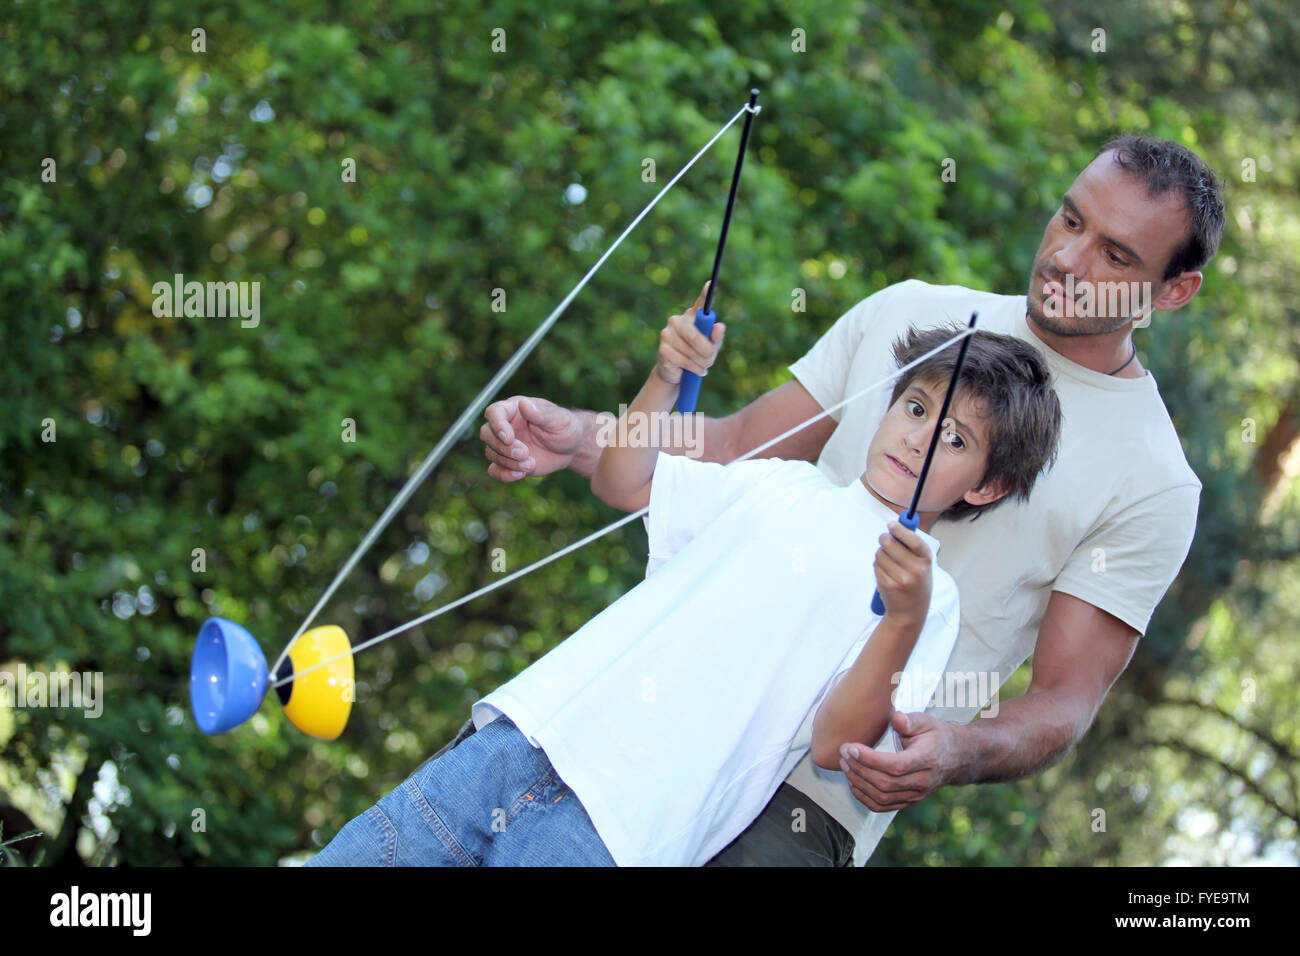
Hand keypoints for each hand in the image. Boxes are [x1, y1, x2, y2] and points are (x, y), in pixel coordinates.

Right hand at [480, 396, 583, 481]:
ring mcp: (504, 445)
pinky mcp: (507, 462)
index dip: (497, 425)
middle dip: (503, 447)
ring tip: (531, 464)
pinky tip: (520, 474)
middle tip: (525, 453)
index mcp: (514, 409)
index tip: (509, 438)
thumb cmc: (564, 427)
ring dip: (508, 462)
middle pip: (486, 434)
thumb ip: (541, 413)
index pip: (494, 412)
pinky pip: (494, 470)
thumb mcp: (559, 419)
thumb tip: (524, 404)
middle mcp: (505, 426)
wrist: (569, 448)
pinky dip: (504, 475)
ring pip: (491, 453)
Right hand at [655, 281, 725, 384]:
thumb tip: (720, 327)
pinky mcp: (662, 349)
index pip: (700, 303)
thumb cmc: (696, 356)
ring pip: (692, 351)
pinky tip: (694, 370)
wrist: (676, 373)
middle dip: (708, 352)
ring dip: (702, 363)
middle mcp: (676, 320)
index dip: (706, 294)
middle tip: (711, 361)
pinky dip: (694, 368)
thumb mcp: (711, 348)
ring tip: (702, 366)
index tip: (711, 284)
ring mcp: (666, 333)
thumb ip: (716, 338)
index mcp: (692, 316)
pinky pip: (684, 360)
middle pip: (696, 336)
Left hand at [838, 710, 961, 811]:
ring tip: (845, 764)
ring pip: (882, 797)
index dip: (870, 759)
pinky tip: (853, 782)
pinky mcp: (908, 801)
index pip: (896, 766)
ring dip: (858, 782)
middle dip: (859, 768)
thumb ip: (910, 720)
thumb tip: (896, 718)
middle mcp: (922, 782)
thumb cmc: (936, 736)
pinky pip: (883, 806)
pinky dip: (864, 798)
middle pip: (885, 783)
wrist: (955, 758)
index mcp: (926, 760)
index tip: (850, 747)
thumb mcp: (926, 722)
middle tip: (843, 753)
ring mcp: (915, 795)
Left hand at [873, 520, 931, 628]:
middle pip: (891, 544)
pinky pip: (876, 566)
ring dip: (880, 555)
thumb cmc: (916, 586)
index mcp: (926, 561)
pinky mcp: (888, 585)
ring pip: (880, 554)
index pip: (913, 540)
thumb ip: (912, 549)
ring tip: (888, 563)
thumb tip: (895, 528)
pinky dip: (877, 566)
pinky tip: (886, 574)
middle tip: (883, 539)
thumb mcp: (922, 567)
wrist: (910, 613)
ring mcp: (901, 578)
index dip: (900, 530)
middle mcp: (916, 570)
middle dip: (884, 538)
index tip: (891, 525)